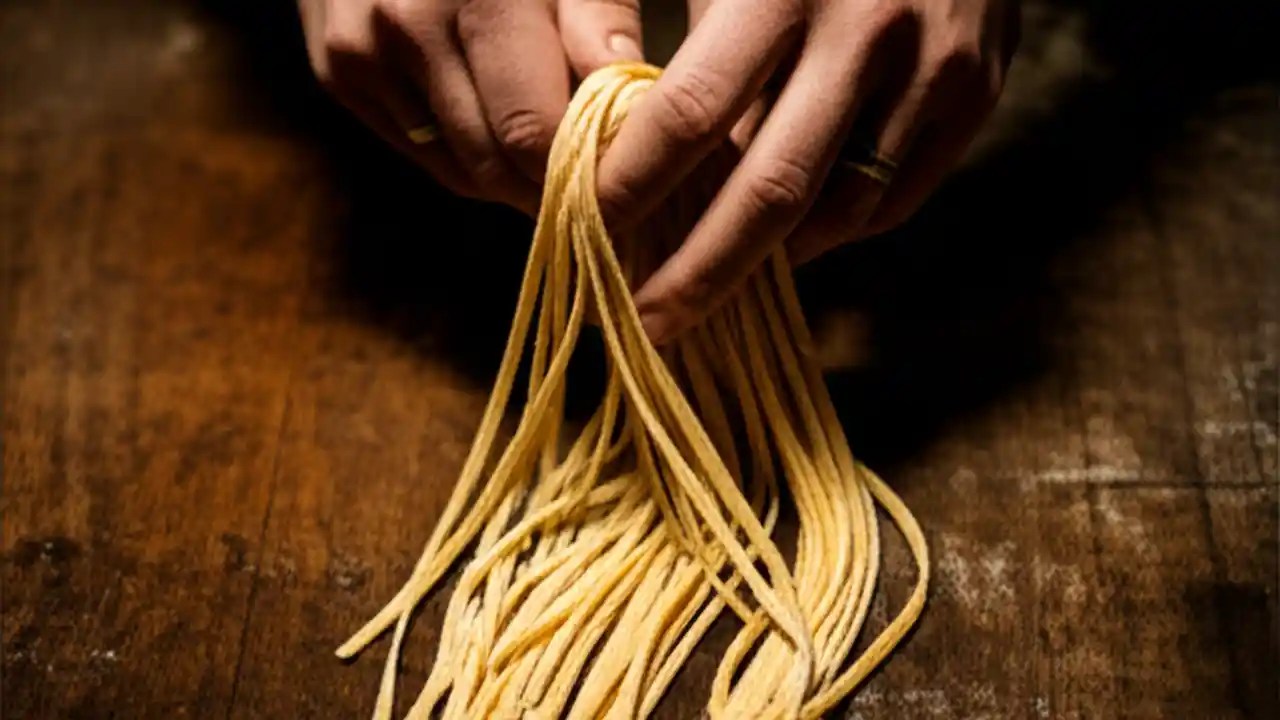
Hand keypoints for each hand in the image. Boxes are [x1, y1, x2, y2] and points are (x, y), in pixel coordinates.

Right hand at [297, 0, 644, 213]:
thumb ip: (600, 19)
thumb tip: (628, 107)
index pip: (532, 132)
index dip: (580, 170)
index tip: (615, 178)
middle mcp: (407, 24)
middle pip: (493, 162)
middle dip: (547, 182)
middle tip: (588, 177)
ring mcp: (361, 52)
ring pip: (457, 169)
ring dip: (508, 178)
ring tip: (547, 149)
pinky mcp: (338, 71)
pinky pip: (420, 151)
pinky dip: (465, 154)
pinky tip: (495, 125)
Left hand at [596, 0, 1020, 342]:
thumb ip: (695, 50)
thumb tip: (642, 161)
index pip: (689, 117)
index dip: (632, 187)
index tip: (589, 235)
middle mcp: (866, 32)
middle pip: (769, 193)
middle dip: (697, 273)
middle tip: (644, 326)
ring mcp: (935, 69)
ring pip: (839, 211)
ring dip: (767, 264)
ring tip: (709, 289)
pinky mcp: (978, 94)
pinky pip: (893, 199)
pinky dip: (833, 234)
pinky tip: (787, 243)